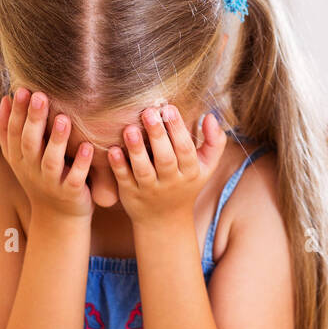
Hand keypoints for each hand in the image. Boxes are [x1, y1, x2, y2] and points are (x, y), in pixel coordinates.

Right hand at [0, 88, 93, 218]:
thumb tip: (5, 98)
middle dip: (34, 120)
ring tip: (64, 119)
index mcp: (18, 157)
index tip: (22, 89)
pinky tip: (89, 147)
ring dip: (58, 140)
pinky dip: (81, 164)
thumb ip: (9, 130)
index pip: (14, 132)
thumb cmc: (40, 176)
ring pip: (51, 160)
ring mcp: (50, 182)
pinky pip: (75, 178)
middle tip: (40, 96)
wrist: (57, 216)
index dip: (17, 112)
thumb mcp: (19, 156)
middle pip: (29, 143)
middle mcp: (30, 169)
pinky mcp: (70, 193)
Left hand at [108, 105, 227, 227]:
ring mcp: (150, 189)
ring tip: (130, 129)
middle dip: (157, 135)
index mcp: (191, 172)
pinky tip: (113, 150)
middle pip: (165, 159)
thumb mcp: (206, 166)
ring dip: (136, 150)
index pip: (185, 149)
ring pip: (144, 170)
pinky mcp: (131, 194)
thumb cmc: (186, 182)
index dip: (178, 129)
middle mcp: (171, 182)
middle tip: (149, 112)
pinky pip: (124, 180)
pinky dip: (119, 166)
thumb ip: (214, 141)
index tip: (169, 108)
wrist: (165, 220)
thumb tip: (210, 116)